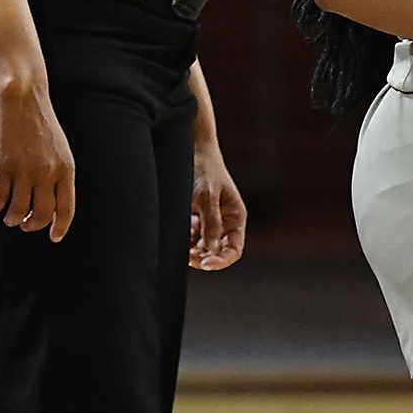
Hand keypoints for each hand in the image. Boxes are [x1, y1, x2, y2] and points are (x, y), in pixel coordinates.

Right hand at [0, 82, 75, 240]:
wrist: (23, 98)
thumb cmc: (42, 126)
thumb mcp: (61, 150)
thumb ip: (59, 176)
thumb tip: (51, 208)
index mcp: (66, 169)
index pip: (66, 209)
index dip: (60, 227)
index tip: (53, 238)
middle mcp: (47, 173)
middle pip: (40, 215)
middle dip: (31, 225)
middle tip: (24, 225)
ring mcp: (24, 170)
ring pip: (17, 210)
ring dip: (12, 218)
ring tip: (9, 216)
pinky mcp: (3, 165)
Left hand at [188, 143, 246, 269]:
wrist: (191, 149)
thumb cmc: (204, 169)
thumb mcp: (207, 196)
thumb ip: (211, 224)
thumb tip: (211, 251)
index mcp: (235, 217)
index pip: (233, 249)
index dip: (222, 260)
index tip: (206, 264)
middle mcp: (223, 222)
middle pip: (216, 251)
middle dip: (203, 257)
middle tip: (188, 257)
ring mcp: (208, 221)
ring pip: (201, 247)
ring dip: (192, 250)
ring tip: (181, 246)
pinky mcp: (193, 218)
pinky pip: (190, 237)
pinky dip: (184, 240)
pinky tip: (178, 233)